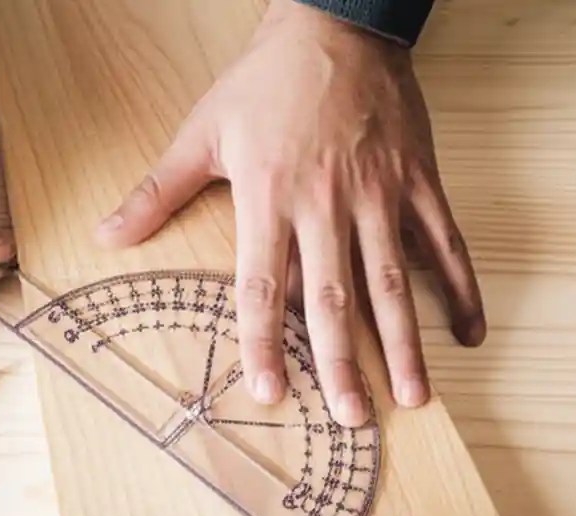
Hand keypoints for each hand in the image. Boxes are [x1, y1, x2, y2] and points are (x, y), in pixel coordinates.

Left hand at [96, 0, 483, 424]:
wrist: (335, 22)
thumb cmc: (265, 81)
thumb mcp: (201, 131)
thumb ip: (157, 192)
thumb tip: (106, 236)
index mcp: (270, 195)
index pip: (263, 283)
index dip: (265, 340)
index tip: (270, 390)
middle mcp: (328, 201)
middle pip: (335, 295)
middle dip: (344, 361)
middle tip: (352, 416)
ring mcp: (380, 192)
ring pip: (394, 279)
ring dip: (405, 342)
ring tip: (414, 396)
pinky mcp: (419, 179)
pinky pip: (444, 241)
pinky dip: (461, 286)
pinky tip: (469, 331)